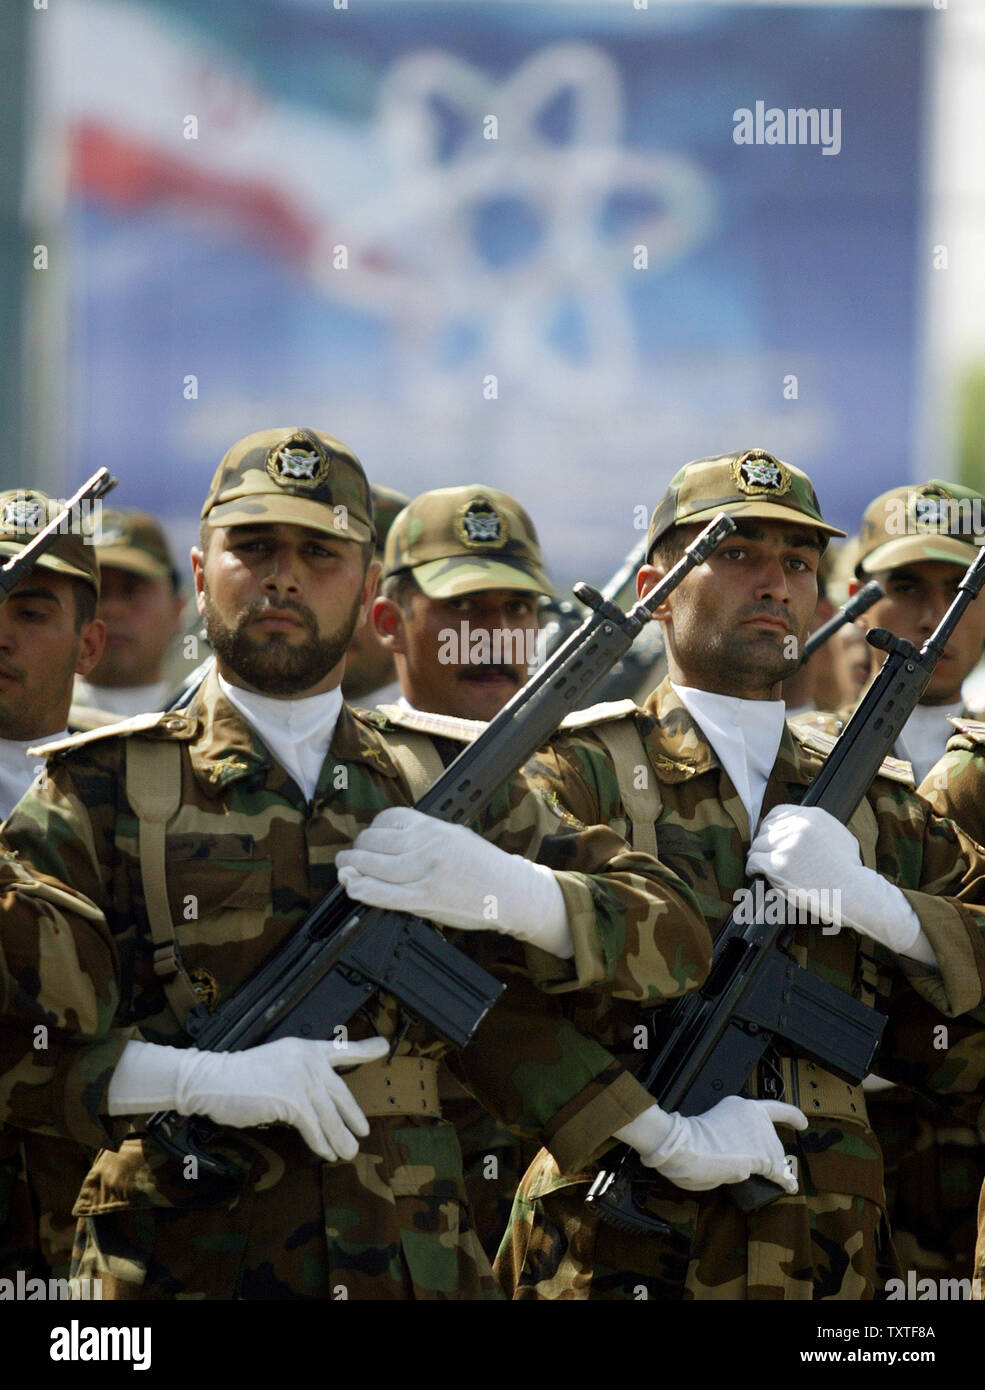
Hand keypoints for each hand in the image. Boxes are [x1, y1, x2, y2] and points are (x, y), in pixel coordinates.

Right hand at [109, 1035, 389, 1161]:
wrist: (211, 1079)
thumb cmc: (238, 1078)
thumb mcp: (275, 1066)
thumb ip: (299, 1077)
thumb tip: (319, 1106)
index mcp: (305, 1049)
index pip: (341, 1049)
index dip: (364, 1049)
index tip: (385, 1046)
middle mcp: (308, 1060)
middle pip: (340, 1092)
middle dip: (354, 1115)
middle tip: (364, 1131)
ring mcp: (301, 1079)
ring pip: (329, 1116)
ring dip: (340, 1138)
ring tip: (348, 1153)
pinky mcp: (293, 1100)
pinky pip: (313, 1127)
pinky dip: (320, 1142)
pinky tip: (325, 1153)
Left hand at [335, 806, 572, 956]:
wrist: (512, 892)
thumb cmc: (486, 866)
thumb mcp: (456, 836)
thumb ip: (424, 835)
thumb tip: (390, 839)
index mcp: (435, 827)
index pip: (389, 819)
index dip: (371, 829)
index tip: (368, 838)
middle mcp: (429, 846)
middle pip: (376, 843)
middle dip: (357, 850)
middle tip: (349, 857)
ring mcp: (427, 872)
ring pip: (376, 866)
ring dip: (352, 868)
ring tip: (345, 870)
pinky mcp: (427, 899)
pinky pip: (385, 894)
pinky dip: (364, 890)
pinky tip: (353, 888)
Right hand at [615, 1096, 807, 1191]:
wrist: (684, 1145)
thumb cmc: (687, 1140)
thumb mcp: (712, 1127)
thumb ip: (728, 1135)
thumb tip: (738, 1159)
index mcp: (740, 1105)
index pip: (774, 1108)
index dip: (791, 1115)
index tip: (803, 1122)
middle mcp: (755, 1116)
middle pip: (772, 1139)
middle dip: (770, 1154)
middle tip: (759, 1167)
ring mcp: (761, 1135)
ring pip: (775, 1156)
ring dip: (775, 1170)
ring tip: (778, 1181)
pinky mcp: (763, 1157)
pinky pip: (779, 1173)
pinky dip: (785, 1182)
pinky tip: (790, 1188)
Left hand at [746, 805, 928, 958]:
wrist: (854, 893)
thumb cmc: (849, 870)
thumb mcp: (839, 835)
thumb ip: (816, 826)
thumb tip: (797, 825)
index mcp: (812, 816)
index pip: (778, 813)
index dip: (771, 826)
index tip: (769, 837)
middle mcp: (798, 827)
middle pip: (765, 829)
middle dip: (764, 842)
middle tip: (764, 854)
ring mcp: (787, 845)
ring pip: (757, 845)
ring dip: (758, 856)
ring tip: (760, 866)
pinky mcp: (778, 865)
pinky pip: (753, 861)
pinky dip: (752, 869)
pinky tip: (755, 874)